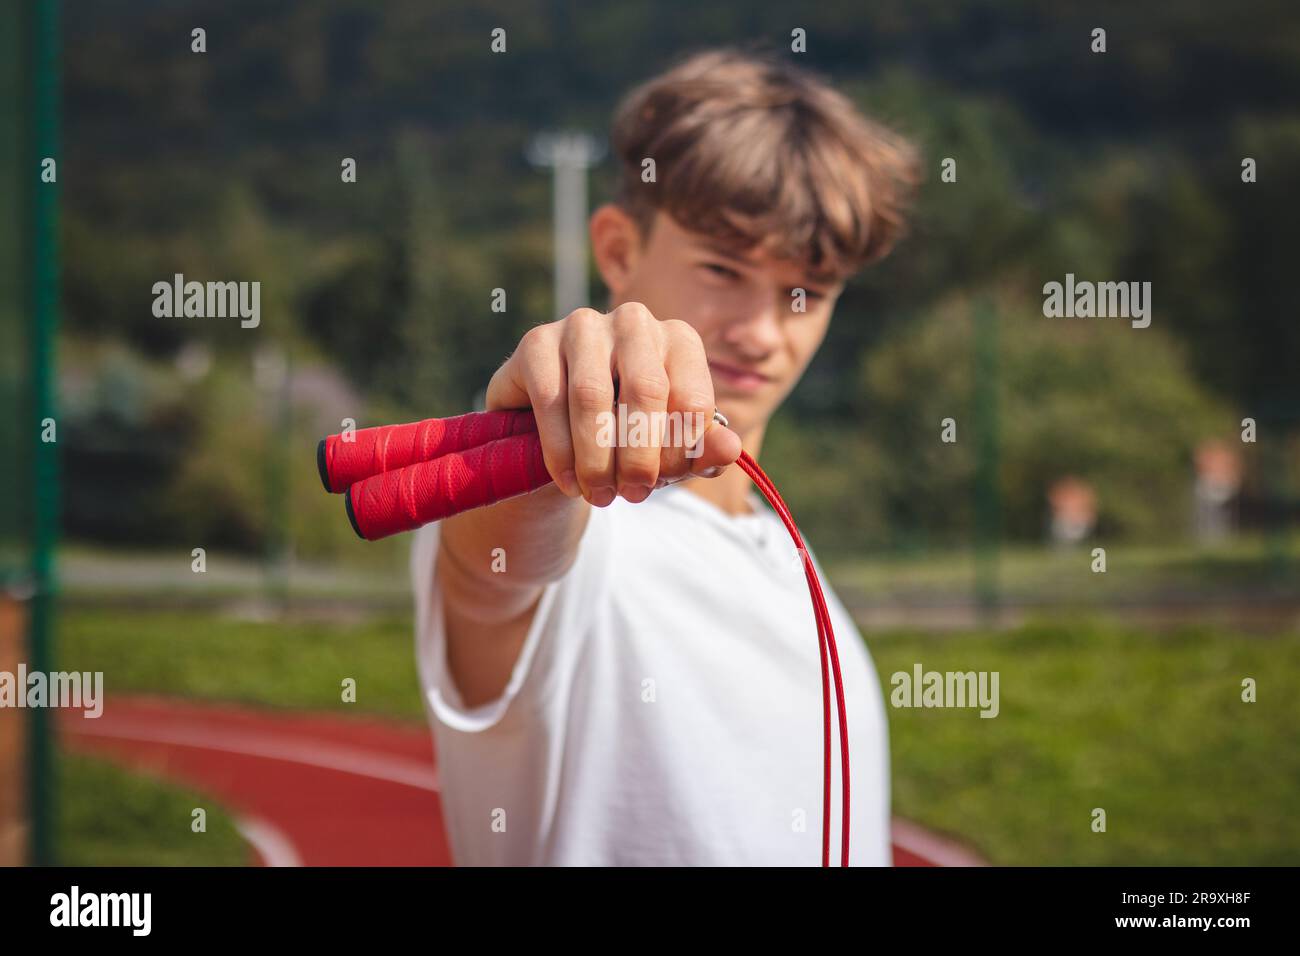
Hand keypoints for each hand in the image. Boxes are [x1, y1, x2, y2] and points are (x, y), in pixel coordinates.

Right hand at [485, 302, 741, 504]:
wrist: (561, 428)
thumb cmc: (627, 433)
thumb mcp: (668, 448)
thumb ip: (700, 449)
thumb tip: (731, 448)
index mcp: (679, 340)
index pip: (691, 398)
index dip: (680, 450)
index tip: (662, 484)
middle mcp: (635, 321)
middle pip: (646, 390)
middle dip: (640, 455)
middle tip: (633, 495)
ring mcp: (583, 326)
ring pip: (591, 395)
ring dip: (597, 458)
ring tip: (600, 495)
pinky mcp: (537, 342)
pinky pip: (550, 398)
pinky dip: (561, 449)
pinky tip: (568, 481)